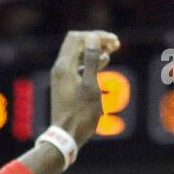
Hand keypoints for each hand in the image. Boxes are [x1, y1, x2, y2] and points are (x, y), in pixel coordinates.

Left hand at [48, 29, 119, 149]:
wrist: (66, 137)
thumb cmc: (80, 115)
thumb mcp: (90, 86)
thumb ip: (92, 60)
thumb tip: (93, 38)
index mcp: (64, 66)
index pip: (79, 38)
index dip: (98, 36)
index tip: (114, 43)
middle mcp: (60, 68)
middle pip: (77, 42)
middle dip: (95, 40)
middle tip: (114, 45)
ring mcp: (61, 76)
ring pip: (77, 53)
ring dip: (94, 50)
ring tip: (111, 53)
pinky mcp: (64, 84)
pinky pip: (77, 65)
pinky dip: (89, 61)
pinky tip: (102, 64)